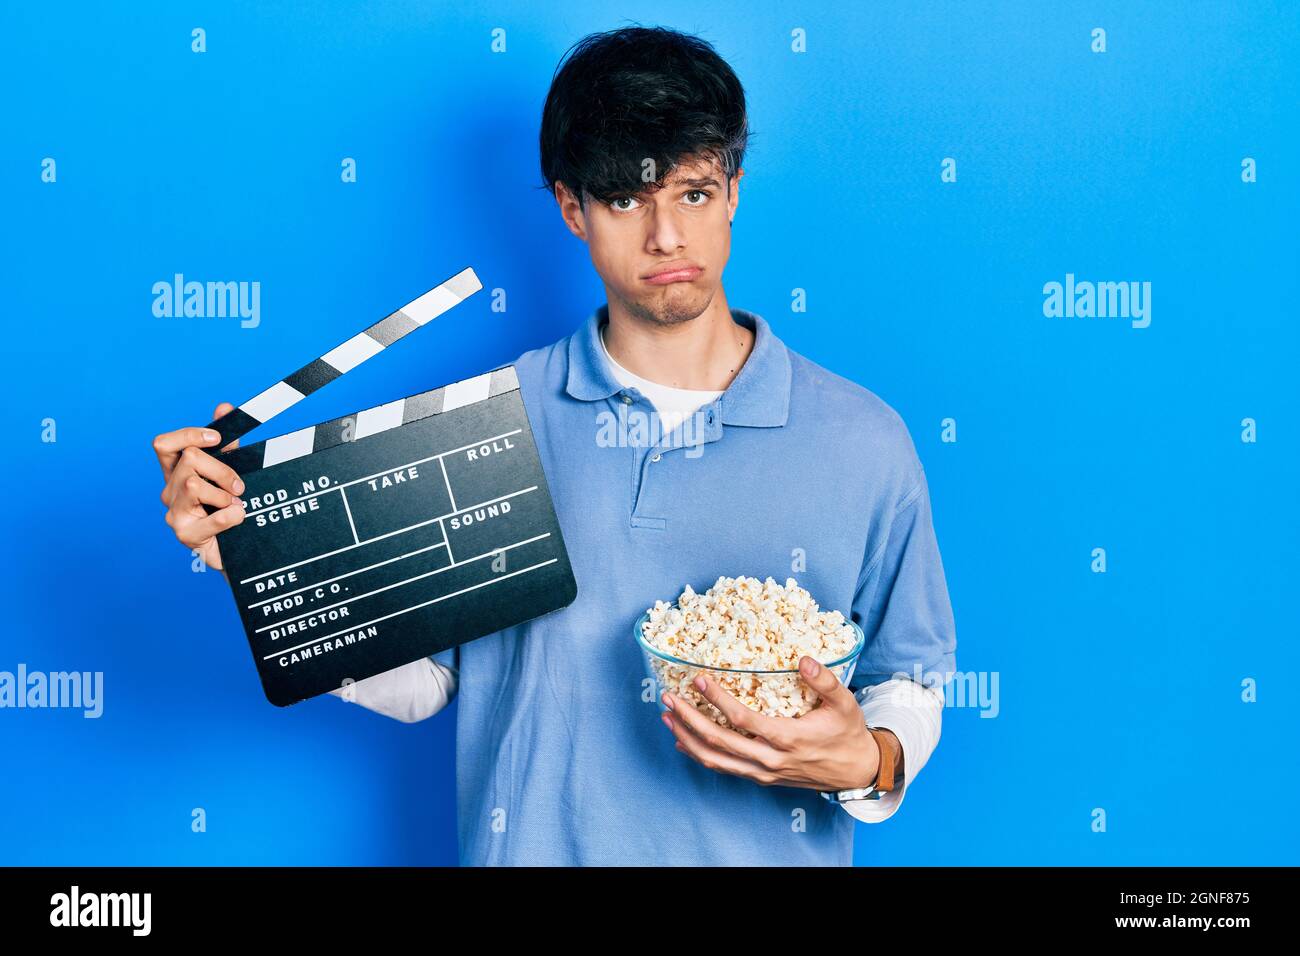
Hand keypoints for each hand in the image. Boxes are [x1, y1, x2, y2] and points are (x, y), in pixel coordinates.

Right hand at [153, 402, 245, 571]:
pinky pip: (212, 517)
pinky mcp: (186, 535)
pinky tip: (239, 517)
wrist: (240, 548)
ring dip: (225, 494)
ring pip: (194, 485)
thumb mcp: (231, 472)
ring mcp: (174, 514)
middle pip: (189, 460)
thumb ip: (228, 444)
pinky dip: (232, 515)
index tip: (217, 438)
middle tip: (239, 486)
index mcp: (176, 473)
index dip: (189, 435)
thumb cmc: (231, 507)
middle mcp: (170, 491)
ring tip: (236, 505)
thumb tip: (223, 406)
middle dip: (222, 469)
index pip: (164, 445)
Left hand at [661, 655, 880, 790]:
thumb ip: (825, 681)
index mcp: (788, 738)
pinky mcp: (761, 777)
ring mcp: (763, 772)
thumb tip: (804, 660)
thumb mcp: (844, 703)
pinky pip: (724, 768)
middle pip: (719, 742)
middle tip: (669, 697)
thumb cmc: (848, 733)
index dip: (718, 700)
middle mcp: (770, 759)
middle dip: (689, 718)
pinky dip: (700, 755)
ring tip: (667, 717)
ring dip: (688, 738)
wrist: (856, 771)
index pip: (743, 720)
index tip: (699, 679)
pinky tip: (683, 741)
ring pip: (716, 759)